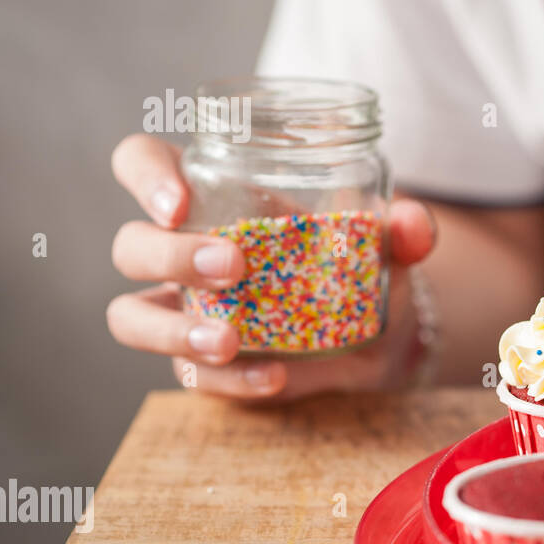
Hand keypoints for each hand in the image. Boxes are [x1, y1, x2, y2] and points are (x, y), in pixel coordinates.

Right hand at [107, 134, 435, 399]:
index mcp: (214, 194)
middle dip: (170, 256)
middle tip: (232, 268)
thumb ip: (403, 229)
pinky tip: (276, 377)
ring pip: (130, 317)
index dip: (146, 177)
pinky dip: (231, 381)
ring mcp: (183, 310)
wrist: (376, 333)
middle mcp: (183, 249)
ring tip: (230, 341)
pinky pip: (190, 376)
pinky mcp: (201, 364)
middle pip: (130, 244)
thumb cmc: (358, 263)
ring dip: (172, 331)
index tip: (180, 203)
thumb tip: (413, 224)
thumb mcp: (385, 243)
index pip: (142, 163)